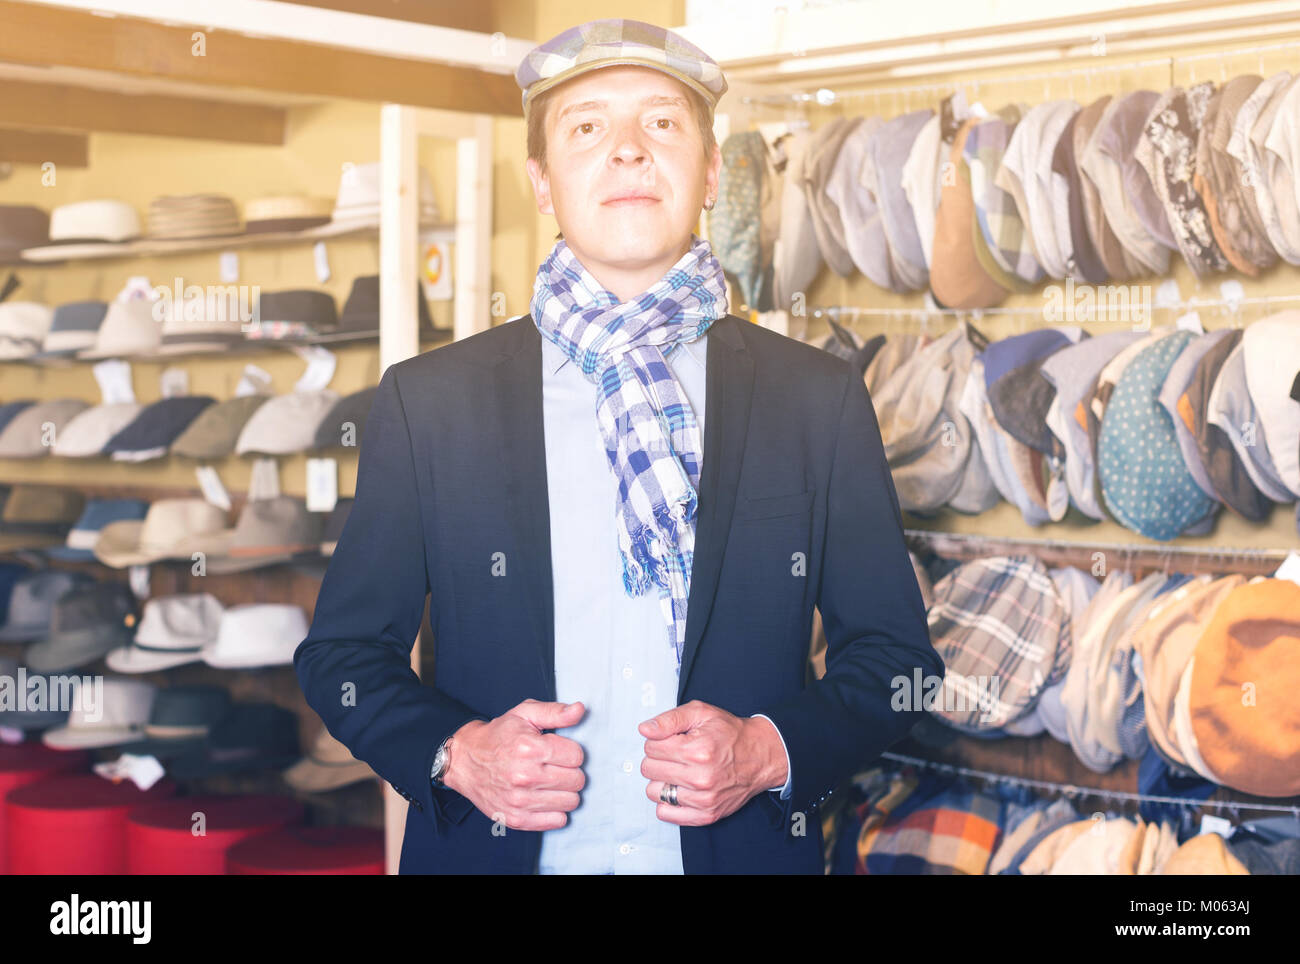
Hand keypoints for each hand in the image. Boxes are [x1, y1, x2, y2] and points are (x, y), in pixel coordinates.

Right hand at [442, 698, 585, 830]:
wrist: (465, 760)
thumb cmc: (498, 736)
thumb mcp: (524, 713)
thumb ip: (555, 712)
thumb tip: (579, 709)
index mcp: (529, 748)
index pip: (577, 756)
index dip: (570, 751)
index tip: (557, 750)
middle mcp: (524, 776)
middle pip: (576, 780)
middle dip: (570, 771)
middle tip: (554, 766)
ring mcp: (520, 801)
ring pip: (571, 802)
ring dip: (564, 791)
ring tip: (549, 782)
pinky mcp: (516, 818)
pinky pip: (557, 820)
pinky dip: (556, 810)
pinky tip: (544, 797)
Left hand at [638, 700, 787, 826]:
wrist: (760, 756)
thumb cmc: (730, 734)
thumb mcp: (701, 713)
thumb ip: (670, 719)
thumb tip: (645, 729)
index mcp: (697, 750)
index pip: (650, 747)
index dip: (657, 740)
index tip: (671, 740)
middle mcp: (700, 777)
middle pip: (649, 769)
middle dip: (658, 758)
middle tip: (674, 754)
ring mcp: (703, 799)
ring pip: (654, 791)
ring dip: (661, 780)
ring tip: (678, 771)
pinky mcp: (707, 815)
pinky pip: (665, 813)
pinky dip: (667, 801)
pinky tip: (679, 788)